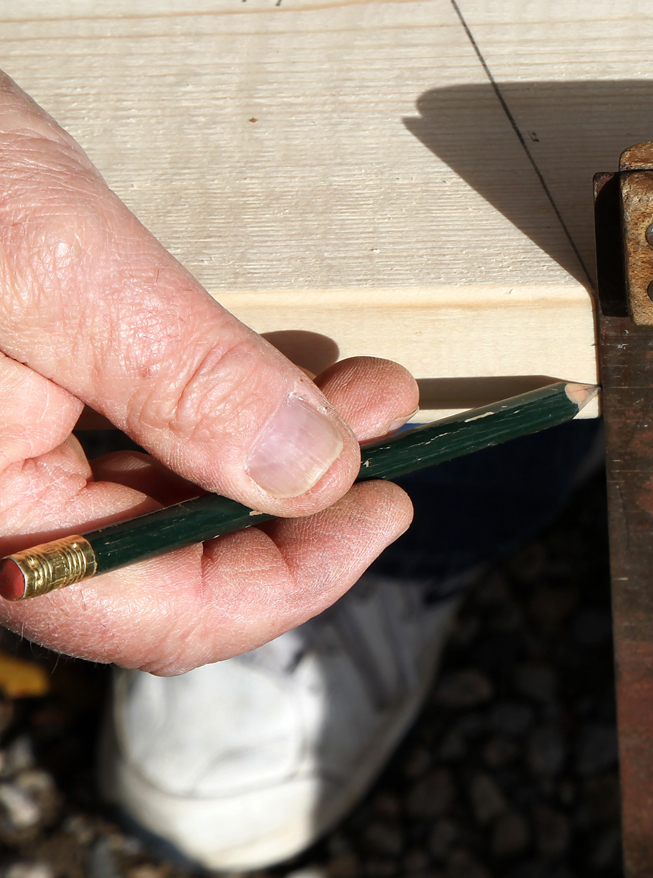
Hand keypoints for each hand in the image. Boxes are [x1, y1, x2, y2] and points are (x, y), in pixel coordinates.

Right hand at [0, 74, 416, 670]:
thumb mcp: (60, 262)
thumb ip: (184, 379)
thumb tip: (314, 475)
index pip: (147, 615)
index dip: (291, 579)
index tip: (389, 509)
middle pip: (156, 563)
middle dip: (294, 498)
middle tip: (387, 417)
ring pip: (144, 500)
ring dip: (262, 451)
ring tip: (358, 388)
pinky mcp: (0, 401)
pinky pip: (112, 440)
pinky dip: (204, 412)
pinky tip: (277, 369)